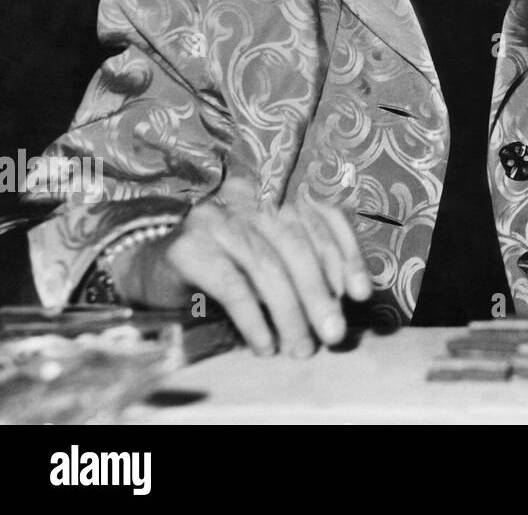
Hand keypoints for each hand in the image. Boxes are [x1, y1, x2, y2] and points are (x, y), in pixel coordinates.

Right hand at [115, 184, 371, 357]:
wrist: (149, 273)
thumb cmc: (222, 270)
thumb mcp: (269, 263)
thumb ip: (305, 267)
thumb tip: (350, 298)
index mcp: (273, 196)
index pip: (322, 217)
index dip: (346, 255)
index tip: (362, 294)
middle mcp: (246, 200)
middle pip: (296, 245)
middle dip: (320, 294)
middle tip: (334, 335)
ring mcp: (214, 220)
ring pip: (267, 267)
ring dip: (290, 314)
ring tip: (301, 348)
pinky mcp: (187, 248)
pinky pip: (233, 287)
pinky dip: (255, 320)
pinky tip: (265, 345)